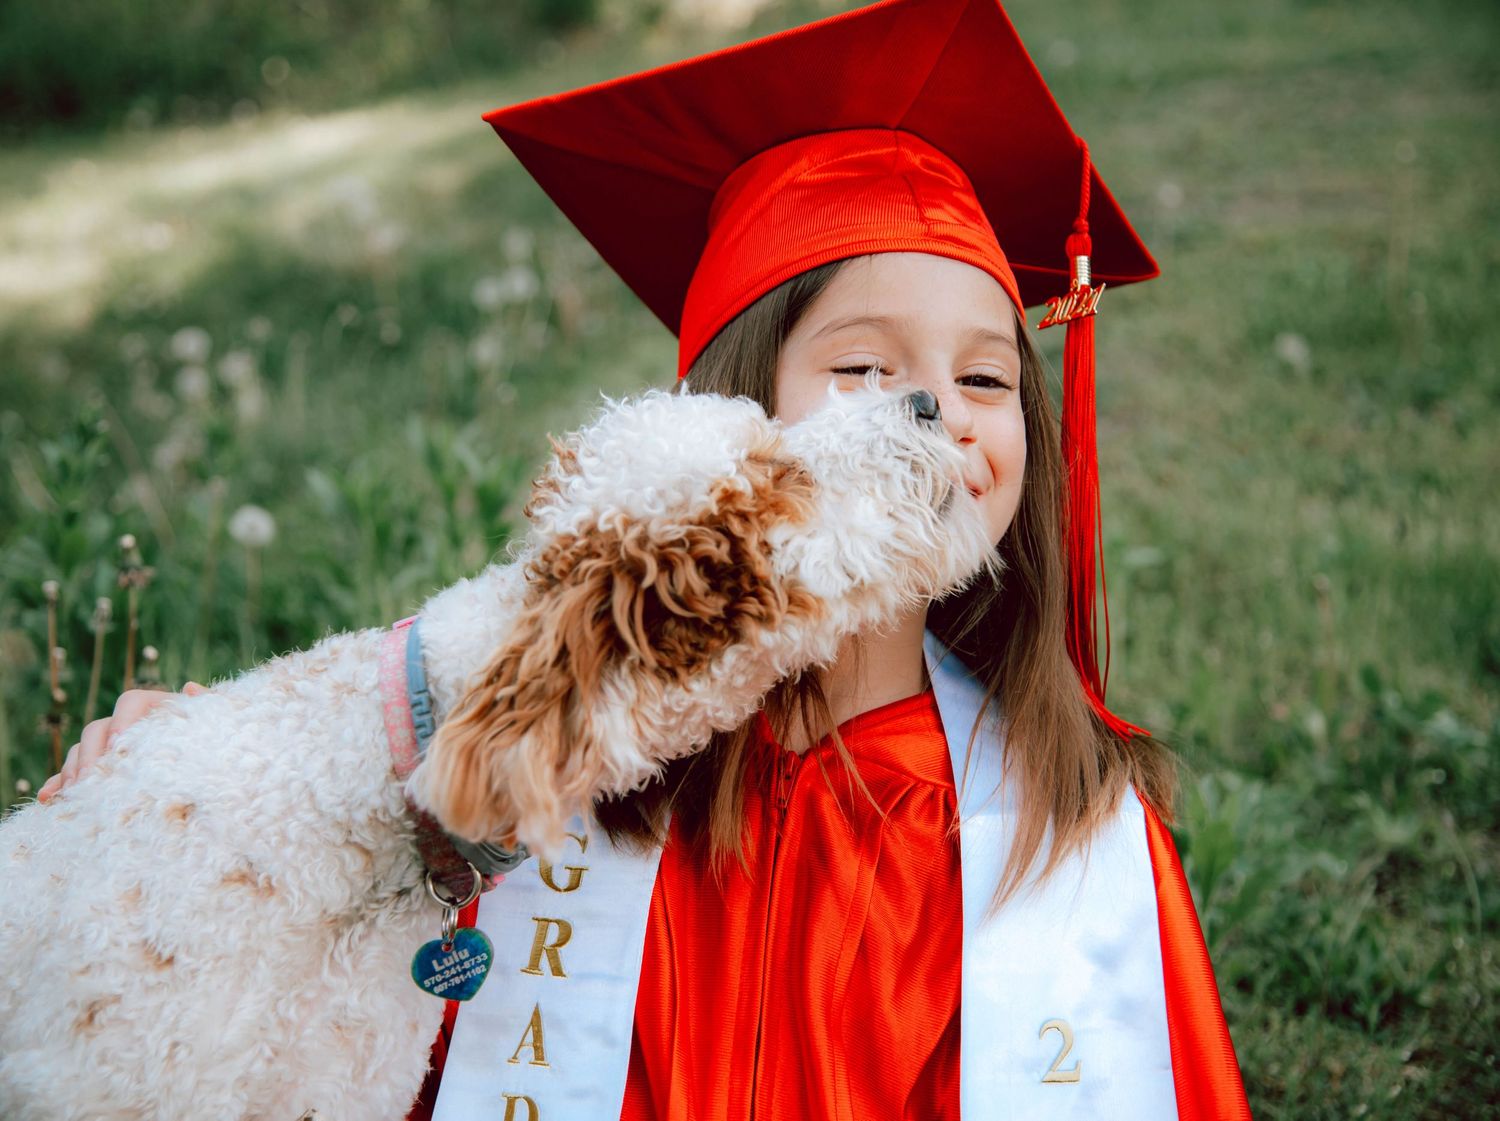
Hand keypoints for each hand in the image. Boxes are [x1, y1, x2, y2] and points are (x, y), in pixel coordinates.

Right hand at [36, 682, 207, 802]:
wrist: (220, 769)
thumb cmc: (219, 740)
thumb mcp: (219, 723)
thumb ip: (209, 705)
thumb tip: (189, 686)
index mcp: (156, 707)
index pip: (131, 702)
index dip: (122, 720)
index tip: (119, 744)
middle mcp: (129, 725)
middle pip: (99, 728)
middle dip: (92, 753)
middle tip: (91, 778)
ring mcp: (112, 748)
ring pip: (83, 751)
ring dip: (74, 770)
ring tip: (74, 793)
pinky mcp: (101, 772)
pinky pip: (74, 775)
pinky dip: (60, 785)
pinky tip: (49, 798)